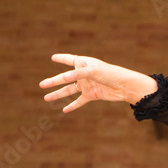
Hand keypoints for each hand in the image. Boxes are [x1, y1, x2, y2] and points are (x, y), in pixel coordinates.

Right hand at [40, 54, 157, 112]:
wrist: (125, 86)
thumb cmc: (111, 74)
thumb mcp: (93, 71)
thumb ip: (78, 73)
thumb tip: (64, 77)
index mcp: (85, 64)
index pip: (70, 60)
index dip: (62, 58)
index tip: (53, 57)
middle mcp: (84, 74)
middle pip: (65, 78)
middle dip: (53, 81)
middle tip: (41, 84)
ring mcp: (87, 85)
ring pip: (69, 90)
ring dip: (58, 94)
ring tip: (46, 98)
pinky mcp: (92, 95)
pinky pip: (79, 101)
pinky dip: (72, 106)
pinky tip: (64, 110)